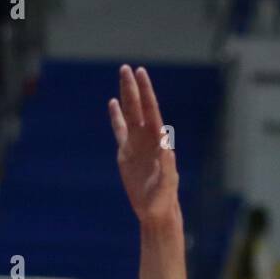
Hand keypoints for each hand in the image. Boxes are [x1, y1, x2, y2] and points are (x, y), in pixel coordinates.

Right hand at [108, 65, 179, 225]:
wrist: (155, 210)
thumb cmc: (164, 197)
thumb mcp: (167, 182)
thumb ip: (167, 164)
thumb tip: (166, 145)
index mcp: (158, 141)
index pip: (151, 111)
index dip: (145, 92)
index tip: (141, 74)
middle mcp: (147, 138)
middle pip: (138, 108)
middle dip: (133, 88)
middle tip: (126, 68)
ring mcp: (136, 144)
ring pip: (129, 115)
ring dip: (125, 97)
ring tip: (122, 77)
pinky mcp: (125, 153)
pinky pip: (119, 130)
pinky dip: (115, 117)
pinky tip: (112, 103)